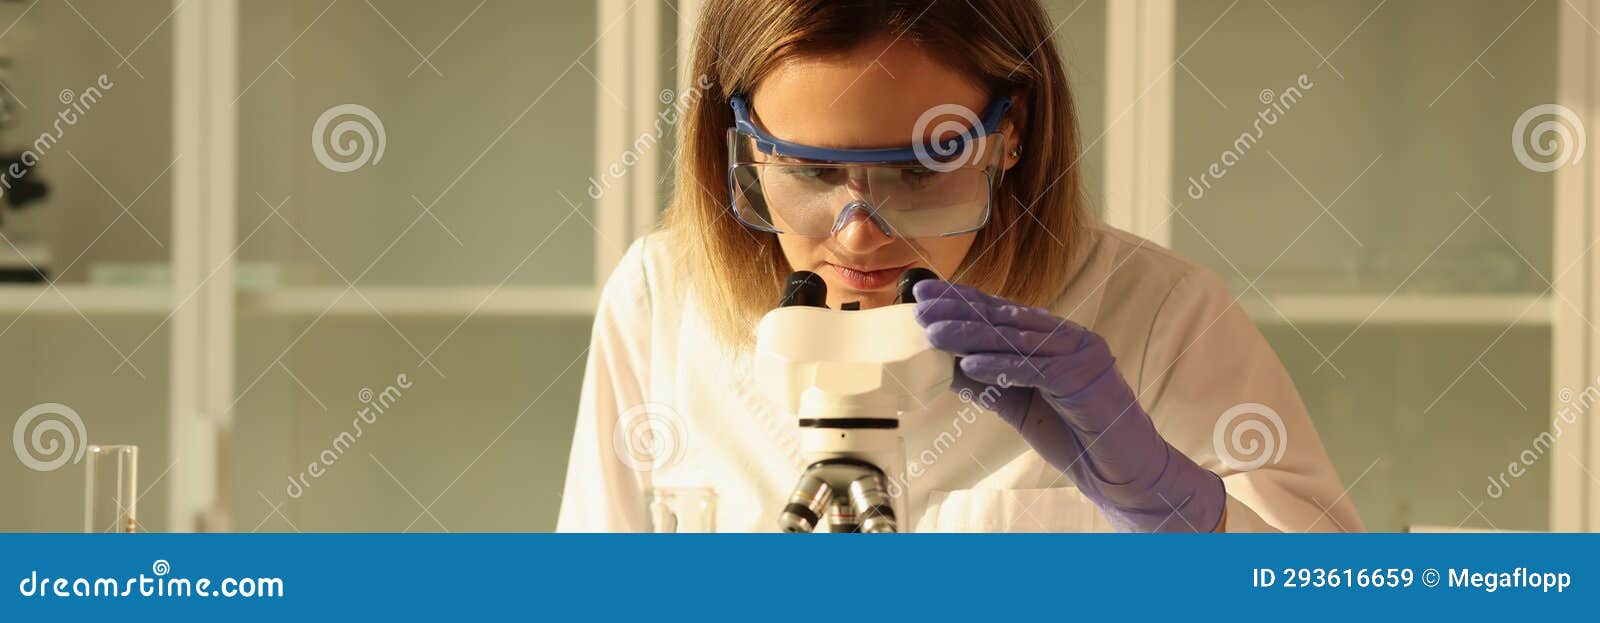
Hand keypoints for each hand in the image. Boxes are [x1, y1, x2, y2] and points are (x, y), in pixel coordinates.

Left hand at [913, 280, 1224, 531]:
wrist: (1121, 474)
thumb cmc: (1074, 438)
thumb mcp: (1018, 406)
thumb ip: (988, 383)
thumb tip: (944, 365)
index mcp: (1055, 338)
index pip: (1001, 311)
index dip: (961, 299)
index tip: (923, 292)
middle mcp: (1070, 338)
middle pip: (1005, 318)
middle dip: (959, 310)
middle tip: (919, 306)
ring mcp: (1081, 353)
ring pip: (1017, 339)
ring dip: (971, 335)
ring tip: (933, 334)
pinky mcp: (1086, 377)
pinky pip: (1036, 368)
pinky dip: (1001, 366)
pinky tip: (969, 364)